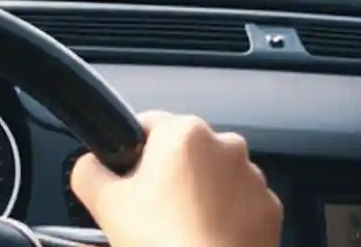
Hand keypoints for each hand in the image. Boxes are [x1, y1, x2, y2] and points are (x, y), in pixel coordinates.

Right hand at [71, 111, 281, 246]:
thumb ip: (88, 169)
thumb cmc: (160, 240)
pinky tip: (204, 237)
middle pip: (183, 150)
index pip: (146, 124)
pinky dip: (224, 215)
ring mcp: (254, 179)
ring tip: (179, 228)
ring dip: (197, 193)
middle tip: (149, 210)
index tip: (126, 182)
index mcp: (184, 132)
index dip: (129, 152)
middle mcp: (226, 145)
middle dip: (167, 173)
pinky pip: (239, 202)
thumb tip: (92, 163)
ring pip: (212, 176)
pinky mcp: (272, 210)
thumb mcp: (103, 202)